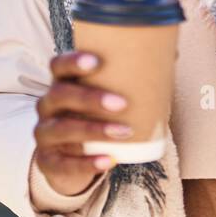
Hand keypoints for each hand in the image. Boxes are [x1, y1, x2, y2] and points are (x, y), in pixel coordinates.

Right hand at [33, 50, 130, 195]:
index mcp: (61, 83)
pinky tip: (110, 161)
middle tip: (122, 103)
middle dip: (91, 98)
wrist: (69, 158)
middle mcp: (47, 105)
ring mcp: (44, 133)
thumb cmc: (93, 116)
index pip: (58, 65)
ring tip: (125, 132)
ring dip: (95, 130)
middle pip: (60, 94)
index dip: (73, 61)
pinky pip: (64, 163)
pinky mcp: (47, 161)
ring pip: (63, 129)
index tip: (97, 61)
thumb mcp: (103, 97)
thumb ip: (130, 77)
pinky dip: (87, 163)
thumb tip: (172, 53)